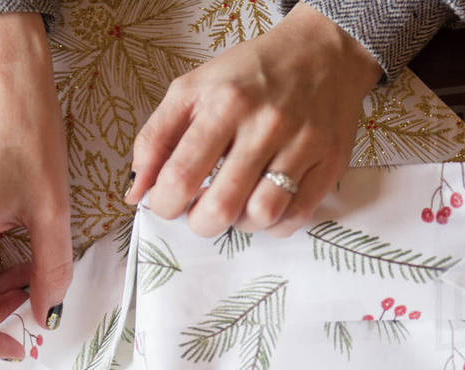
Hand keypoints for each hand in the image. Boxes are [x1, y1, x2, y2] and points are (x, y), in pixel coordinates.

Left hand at [123, 2, 381, 237]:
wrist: (323, 52)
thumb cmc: (250, 73)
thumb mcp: (193, 89)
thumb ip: (156, 138)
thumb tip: (135, 191)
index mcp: (224, 103)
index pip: (181, 176)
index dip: (165, 204)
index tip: (167, 201)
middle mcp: (266, 124)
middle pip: (221, 207)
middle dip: (199, 222)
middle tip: (199, 210)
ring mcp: (303, 146)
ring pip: (260, 217)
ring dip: (238, 224)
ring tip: (234, 205)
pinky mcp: (330, 164)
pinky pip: (295, 218)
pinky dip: (272, 224)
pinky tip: (263, 204)